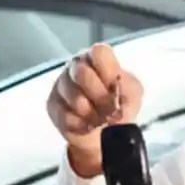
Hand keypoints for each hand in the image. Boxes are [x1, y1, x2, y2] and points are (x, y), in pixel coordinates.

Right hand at [47, 43, 142, 175]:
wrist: (105, 131)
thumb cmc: (119, 104)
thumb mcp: (132, 93)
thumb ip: (127, 87)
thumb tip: (114, 94)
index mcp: (97, 57)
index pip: (99, 52)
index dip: (108, 72)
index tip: (115, 89)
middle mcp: (77, 65)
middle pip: (82, 74)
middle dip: (101, 98)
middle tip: (110, 112)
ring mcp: (61, 84)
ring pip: (74, 98)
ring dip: (92, 115)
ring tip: (101, 120)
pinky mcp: (52, 104)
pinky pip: (65, 115)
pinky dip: (81, 125)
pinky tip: (88, 126)